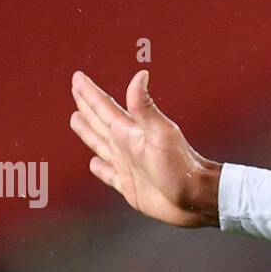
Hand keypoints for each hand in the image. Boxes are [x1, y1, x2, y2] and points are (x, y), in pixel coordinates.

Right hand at [69, 70, 221, 227]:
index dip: (89, 93)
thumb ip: (145, 108)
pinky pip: (107, 173)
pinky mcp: (128, 184)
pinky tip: (94, 163)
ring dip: (88, 131)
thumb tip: (141, 74)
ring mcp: (127, 164)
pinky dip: (99, 167)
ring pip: (100, 143)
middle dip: (87, 105)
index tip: (77, 76)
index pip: (105, 107)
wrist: (195, 197)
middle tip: (76, 90)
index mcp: (131, 131)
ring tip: (76, 118)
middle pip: (100, 121)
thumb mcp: (160, 134)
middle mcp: (127, 145)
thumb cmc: (180, 166)